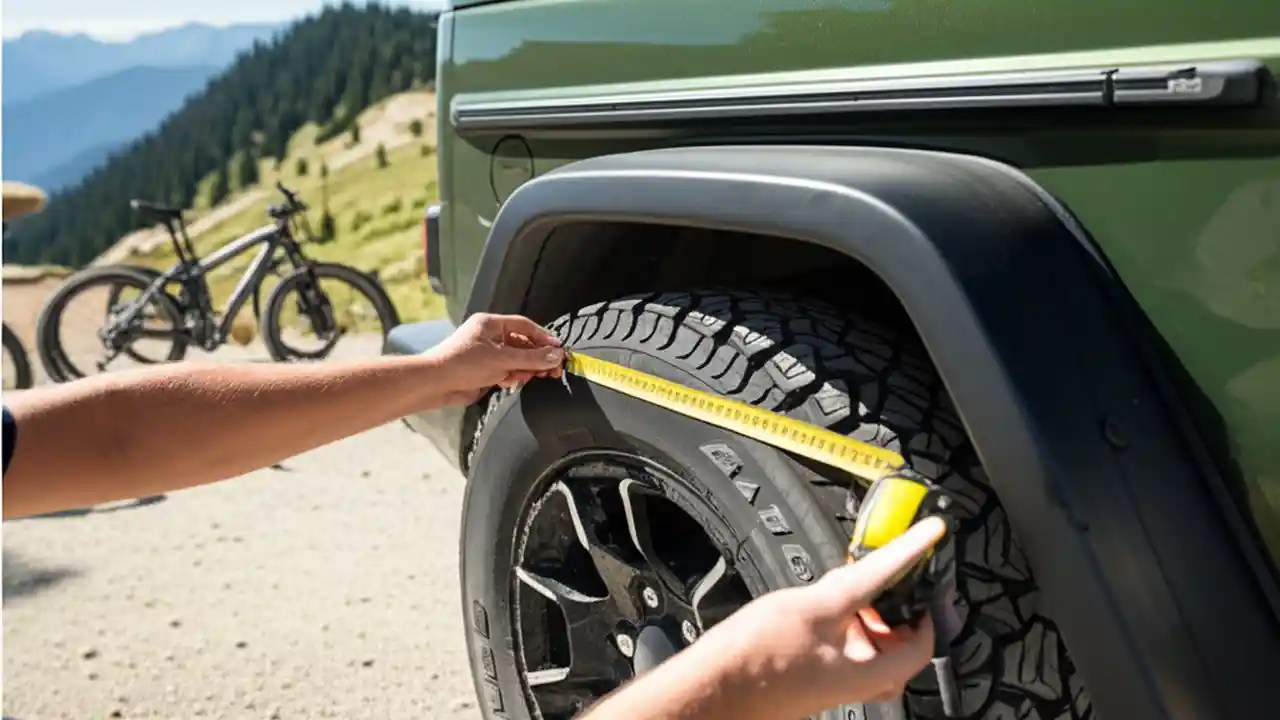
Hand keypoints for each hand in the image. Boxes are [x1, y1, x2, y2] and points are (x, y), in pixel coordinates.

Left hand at [425, 313, 563, 403]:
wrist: (436, 384)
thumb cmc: (464, 364)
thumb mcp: (502, 359)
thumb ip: (532, 358)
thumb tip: (557, 355)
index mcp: (491, 324)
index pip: (525, 326)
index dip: (543, 337)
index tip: (558, 350)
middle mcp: (490, 336)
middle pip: (523, 344)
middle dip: (537, 357)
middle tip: (553, 369)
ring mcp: (487, 354)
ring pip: (516, 359)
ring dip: (525, 368)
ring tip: (528, 376)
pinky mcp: (485, 370)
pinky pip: (507, 371)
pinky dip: (512, 376)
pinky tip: (511, 382)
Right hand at [691, 517, 945, 718]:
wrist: (713, 689)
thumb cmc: (759, 656)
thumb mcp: (816, 605)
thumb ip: (859, 582)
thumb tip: (893, 555)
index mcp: (873, 672)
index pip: (923, 639)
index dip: (928, 603)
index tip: (926, 573)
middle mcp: (860, 685)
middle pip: (898, 646)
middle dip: (891, 608)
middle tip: (881, 578)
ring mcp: (834, 685)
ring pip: (868, 648)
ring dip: (863, 616)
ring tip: (841, 589)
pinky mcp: (812, 681)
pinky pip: (843, 652)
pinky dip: (841, 627)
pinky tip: (816, 608)